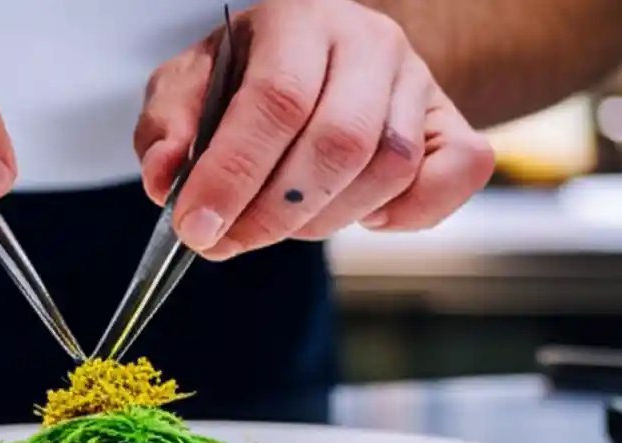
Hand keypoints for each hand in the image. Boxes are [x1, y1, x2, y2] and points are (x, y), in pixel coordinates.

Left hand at [135, 0, 494, 260]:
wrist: (322, 61)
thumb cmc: (251, 76)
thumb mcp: (191, 86)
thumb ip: (168, 128)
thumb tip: (165, 180)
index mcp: (298, 19)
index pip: (276, 100)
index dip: (234, 173)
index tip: (198, 226)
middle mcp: (367, 42)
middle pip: (338, 142)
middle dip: (274, 212)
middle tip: (229, 241)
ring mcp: (417, 81)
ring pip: (389, 169)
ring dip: (327, 220)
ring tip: (282, 222)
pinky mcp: (450, 121)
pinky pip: (457, 174)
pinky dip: (410, 214)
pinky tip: (360, 214)